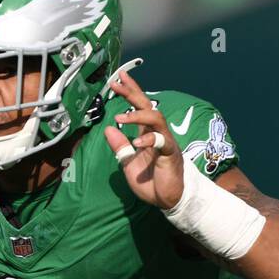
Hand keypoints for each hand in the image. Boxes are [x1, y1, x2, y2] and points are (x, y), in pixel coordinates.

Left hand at [103, 70, 184, 210]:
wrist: (169, 200)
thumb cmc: (152, 181)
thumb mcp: (129, 163)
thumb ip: (120, 146)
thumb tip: (108, 128)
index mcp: (147, 133)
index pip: (139, 107)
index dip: (130, 91)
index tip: (117, 79)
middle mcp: (157, 133)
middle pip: (147, 106)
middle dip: (132, 93)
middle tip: (117, 83)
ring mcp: (165, 142)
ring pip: (156, 118)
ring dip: (138, 115)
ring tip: (120, 117)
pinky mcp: (170, 154)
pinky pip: (162, 141)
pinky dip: (149, 140)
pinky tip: (137, 142)